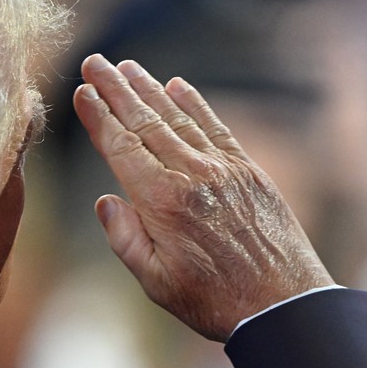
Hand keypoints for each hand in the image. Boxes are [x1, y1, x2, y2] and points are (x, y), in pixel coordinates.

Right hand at [74, 54, 333, 340]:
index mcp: (162, 203)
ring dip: (149, 89)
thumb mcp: (156, 283)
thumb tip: (106, 201)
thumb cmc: (214, 301)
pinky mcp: (248, 171)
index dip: (98, 116)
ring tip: (126, 67)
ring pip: (178, 118)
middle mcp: (192, 175)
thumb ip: (125, 239)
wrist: (284, 305)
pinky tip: (178, 86)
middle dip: (116, 89)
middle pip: (145, 122)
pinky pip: (215, 128)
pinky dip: (194, 104)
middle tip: (93, 62)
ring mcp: (223, 169)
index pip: (121, 147)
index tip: (81, 91)